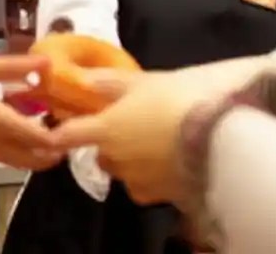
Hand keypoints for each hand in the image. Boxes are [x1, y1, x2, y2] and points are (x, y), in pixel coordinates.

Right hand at [0, 55, 62, 170]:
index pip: (42, 142)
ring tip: (44, 119)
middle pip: (33, 160)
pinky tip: (12, 119)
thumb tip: (47, 64)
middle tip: (65, 123)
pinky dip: (14, 144)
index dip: (64, 136)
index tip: (78, 119)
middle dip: (54, 149)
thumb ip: (12, 68)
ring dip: (34, 147)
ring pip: (16, 159)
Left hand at [53, 55, 275, 204]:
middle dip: (111, 146)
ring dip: (135, 162)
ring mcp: (140, 181)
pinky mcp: (164, 196)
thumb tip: (83, 80)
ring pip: (127, 173)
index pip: (69, 135)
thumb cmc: (178, 100)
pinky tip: (175, 161)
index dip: (59, 134)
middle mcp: (117, 160)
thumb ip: (111, 83)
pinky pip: (151, 186)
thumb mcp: (145, 81)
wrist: (220, 136)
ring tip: (161, 143)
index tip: (55, 134)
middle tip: (133, 128)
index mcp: (106, 130)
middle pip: (102, 156)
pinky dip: (157, 176)